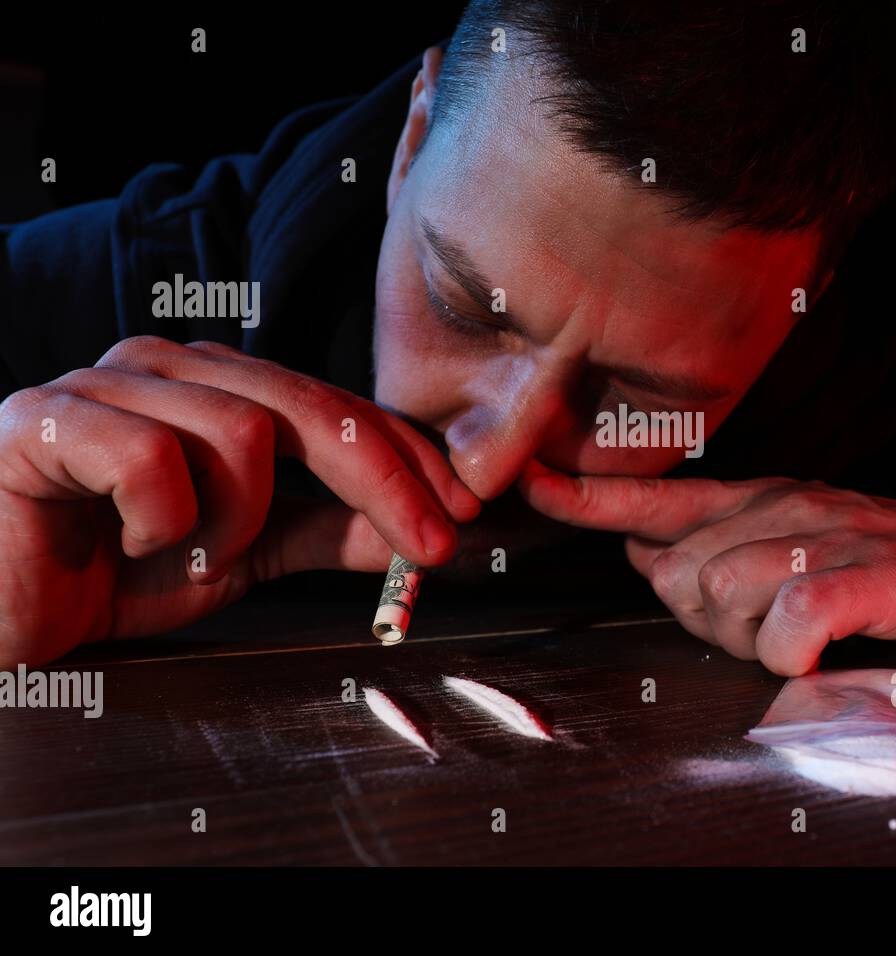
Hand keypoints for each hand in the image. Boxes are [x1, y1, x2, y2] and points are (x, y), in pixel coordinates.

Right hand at [0, 336, 479, 665]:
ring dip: (233, 522)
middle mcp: (170, 367)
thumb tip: (423, 530)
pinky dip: (160, 523)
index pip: (339, 405)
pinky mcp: (43, 420)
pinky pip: (150, 460)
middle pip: (310, 406)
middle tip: (432, 546)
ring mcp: (105, 383)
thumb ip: (326, 532)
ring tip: (191, 557)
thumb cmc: (109, 567)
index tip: (464, 511)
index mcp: (219, 386)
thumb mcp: (244, 555)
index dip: (410, 457)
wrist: (0, 605)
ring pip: (240, 431)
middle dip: (385, 483)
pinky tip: (126, 542)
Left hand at [518, 461, 895, 673]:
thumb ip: (718, 549)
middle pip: (678, 573)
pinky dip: (794, 652)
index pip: (655, 495)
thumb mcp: (795, 545)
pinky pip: (790, 621)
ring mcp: (825, 538)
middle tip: (771, 628)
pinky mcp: (869, 575)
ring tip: (805, 638)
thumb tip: (642, 549)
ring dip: (750, 638)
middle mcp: (782, 509)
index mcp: (760, 502)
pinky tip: (824, 648)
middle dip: (705, 621)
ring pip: (722, 593)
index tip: (529, 480)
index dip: (586, 494)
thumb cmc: (892, 563)